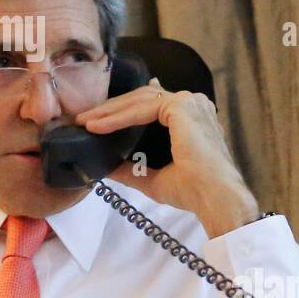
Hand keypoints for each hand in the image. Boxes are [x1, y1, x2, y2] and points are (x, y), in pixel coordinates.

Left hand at [75, 79, 258, 237]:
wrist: (215, 199)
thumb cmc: (194, 191)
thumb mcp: (152, 178)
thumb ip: (130, 169)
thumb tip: (105, 168)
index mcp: (189, 116)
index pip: (147, 105)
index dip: (119, 112)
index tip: (94, 122)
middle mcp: (192, 103)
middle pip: (141, 98)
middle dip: (109, 108)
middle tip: (83, 119)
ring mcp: (189, 101)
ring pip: (138, 100)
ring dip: (109, 111)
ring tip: (85, 122)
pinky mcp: (182, 106)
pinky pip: (142, 109)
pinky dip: (117, 118)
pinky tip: (97, 127)